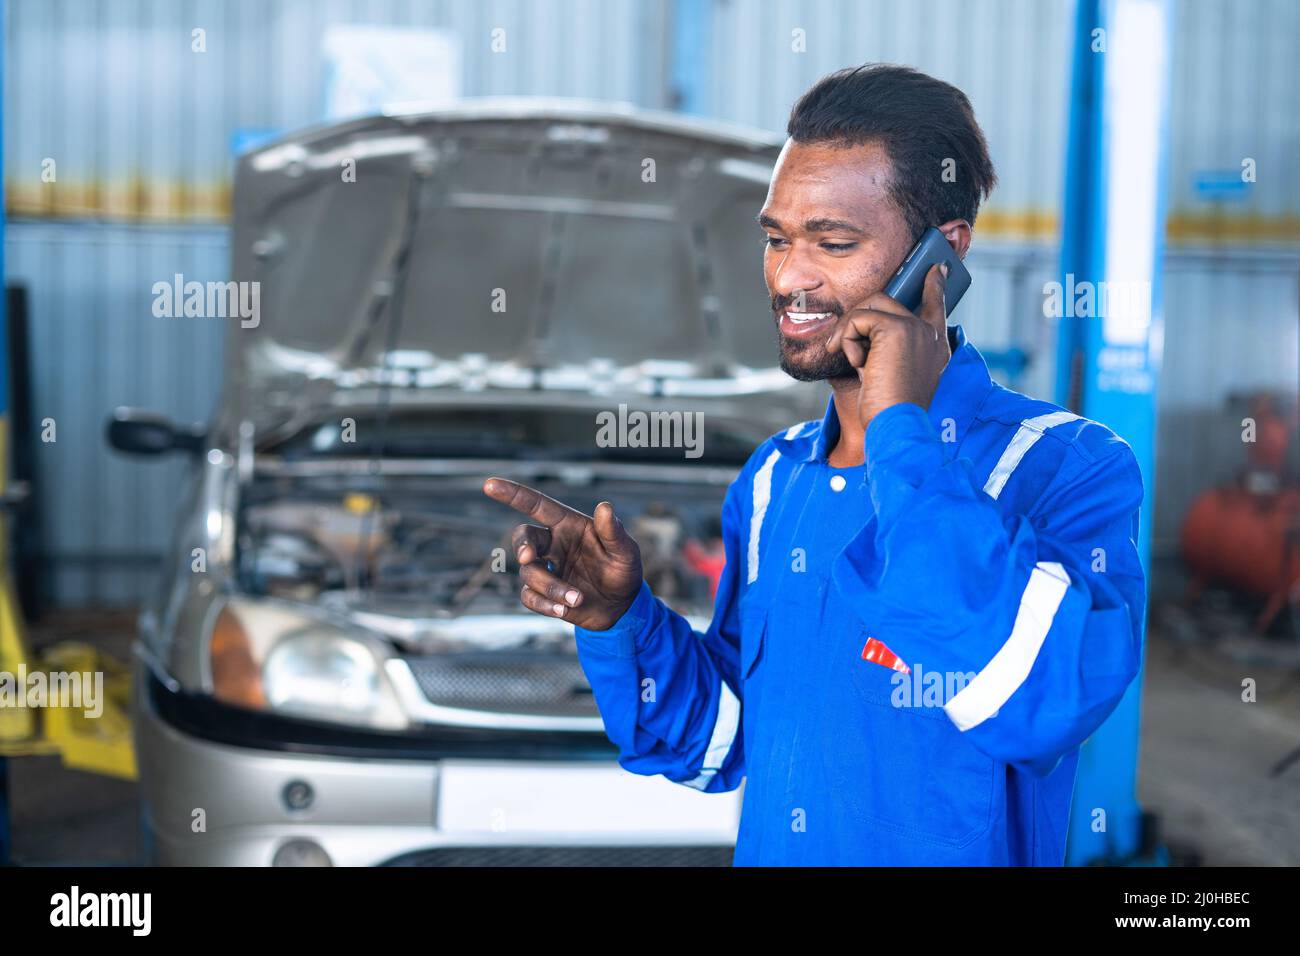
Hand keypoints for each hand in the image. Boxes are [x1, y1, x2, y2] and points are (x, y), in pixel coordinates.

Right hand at [482, 477, 643, 630]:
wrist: (621, 607)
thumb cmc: (623, 571)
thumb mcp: (625, 551)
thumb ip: (614, 531)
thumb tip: (604, 507)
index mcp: (568, 525)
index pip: (537, 505)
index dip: (513, 494)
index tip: (489, 484)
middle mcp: (552, 543)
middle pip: (523, 537)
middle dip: (522, 546)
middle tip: (529, 557)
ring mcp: (546, 569)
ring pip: (529, 573)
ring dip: (550, 587)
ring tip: (577, 599)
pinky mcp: (543, 594)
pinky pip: (529, 597)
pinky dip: (544, 604)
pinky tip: (564, 610)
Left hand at [824, 262, 951, 430]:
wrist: (896, 424)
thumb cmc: (889, 410)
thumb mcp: (889, 375)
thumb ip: (885, 350)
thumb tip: (861, 330)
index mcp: (934, 346)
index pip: (936, 305)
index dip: (935, 285)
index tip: (936, 269)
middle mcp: (929, 333)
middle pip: (885, 300)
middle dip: (857, 320)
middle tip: (844, 348)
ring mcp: (914, 327)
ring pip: (869, 306)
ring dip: (849, 332)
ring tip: (854, 361)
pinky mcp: (896, 328)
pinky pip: (858, 320)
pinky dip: (848, 341)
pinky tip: (858, 365)